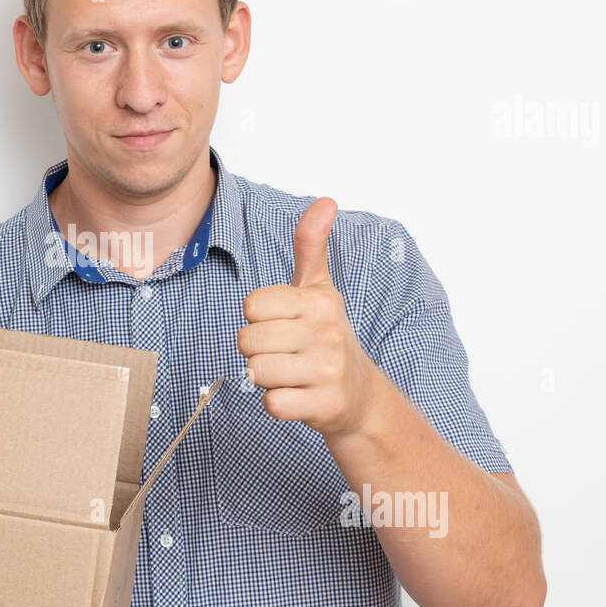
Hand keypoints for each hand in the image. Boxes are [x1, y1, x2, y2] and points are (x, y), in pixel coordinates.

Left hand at [236, 197, 378, 437]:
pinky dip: (276, 404)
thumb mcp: (318, 289)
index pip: (251, 305)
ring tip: (291, 373)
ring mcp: (327, 370)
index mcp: (319, 301)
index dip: (258, 319)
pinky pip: (271, 404)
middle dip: (258, 350)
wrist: (358, 395)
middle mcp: (326, 333)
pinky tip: (297, 395)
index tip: (282, 325)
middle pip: (247, 340)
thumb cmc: (325, 336)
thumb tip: (326, 201)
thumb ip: (311, 245)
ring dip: (265, 378)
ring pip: (255, 371)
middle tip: (285, 353)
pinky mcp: (324, 405)